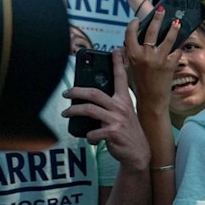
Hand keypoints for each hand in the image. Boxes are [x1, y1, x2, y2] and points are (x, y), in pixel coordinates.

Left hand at [62, 49, 151, 170]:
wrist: (138, 153)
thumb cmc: (127, 133)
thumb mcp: (123, 115)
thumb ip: (110, 106)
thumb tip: (89, 100)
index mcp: (124, 100)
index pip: (121, 78)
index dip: (118, 63)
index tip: (115, 51)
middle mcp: (121, 107)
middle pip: (94, 93)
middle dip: (76, 91)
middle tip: (66, 93)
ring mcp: (117, 119)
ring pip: (88, 109)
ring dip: (73, 111)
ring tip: (66, 113)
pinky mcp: (112, 132)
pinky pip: (92, 131)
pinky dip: (88, 135)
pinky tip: (90, 138)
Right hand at [125, 9, 182, 113]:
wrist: (151, 100)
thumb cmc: (139, 84)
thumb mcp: (129, 68)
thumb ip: (128, 54)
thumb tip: (125, 44)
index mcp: (132, 54)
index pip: (130, 33)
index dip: (134, 25)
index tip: (137, 20)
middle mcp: (145, 55)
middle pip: (151, 30)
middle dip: (157, 18)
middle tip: (162, 10)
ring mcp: (159, 59)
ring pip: (168, 38)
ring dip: (173, 28)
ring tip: (177, 22)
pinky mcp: (170, 64)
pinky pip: (176, 51)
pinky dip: (178, 48)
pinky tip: (180, 44)